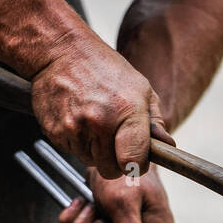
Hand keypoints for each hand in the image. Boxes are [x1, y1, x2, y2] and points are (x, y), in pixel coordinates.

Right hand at [30, 34, 173, 180]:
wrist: (60, 51)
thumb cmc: (103, 68)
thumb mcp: (140, 88)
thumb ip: (155, 121)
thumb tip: (167, 146)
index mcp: (126, 111)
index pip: (133, 162)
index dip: (137, 165)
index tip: (136, 159)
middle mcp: (99, 123)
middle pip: (110, 170)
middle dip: (115, 160)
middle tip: (114, 139)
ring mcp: (74, 128)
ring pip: (90, 162)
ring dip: (94, 150)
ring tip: (94, 121)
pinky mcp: (55, 132)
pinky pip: (71, 151)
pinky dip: (76, 141)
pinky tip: (78, 119)